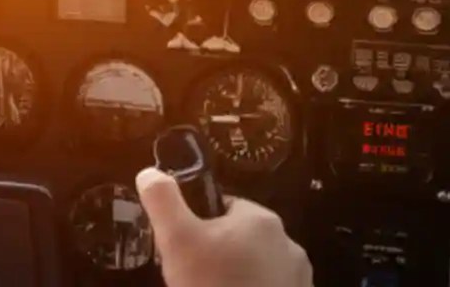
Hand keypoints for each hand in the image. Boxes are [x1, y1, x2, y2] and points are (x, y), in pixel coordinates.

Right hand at [136, 167, 312, 286]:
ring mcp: (299, 277)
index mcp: (261, 219)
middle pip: (243, 239)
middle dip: (221, 254)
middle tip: (196, 278)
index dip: (201, 227)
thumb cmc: (211, 285)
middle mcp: (289, 243)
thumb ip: (163, 201)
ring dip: (240, 277)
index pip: (225, 209)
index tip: (187, 250)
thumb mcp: (176, 240)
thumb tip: (150, 173)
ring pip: (258, 268)